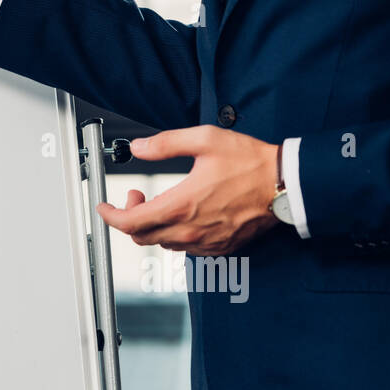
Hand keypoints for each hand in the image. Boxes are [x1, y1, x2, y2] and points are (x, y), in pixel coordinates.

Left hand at [98, 126, 280, 254]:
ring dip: (152, 226)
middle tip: (136, 195)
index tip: (103, 206)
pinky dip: (173, 234)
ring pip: (162, 243)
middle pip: (141, 236)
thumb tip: (138, 147)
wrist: (286, 185)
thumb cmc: (250, 162)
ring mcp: (206, 243)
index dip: (110, 216)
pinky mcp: (220, 248)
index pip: (130, 222)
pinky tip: (182, 214)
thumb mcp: (204, 140)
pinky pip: (185, 249)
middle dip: (129, 217)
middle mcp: (190, 231)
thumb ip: (166, 143)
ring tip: (159, 202)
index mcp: (182, 205)